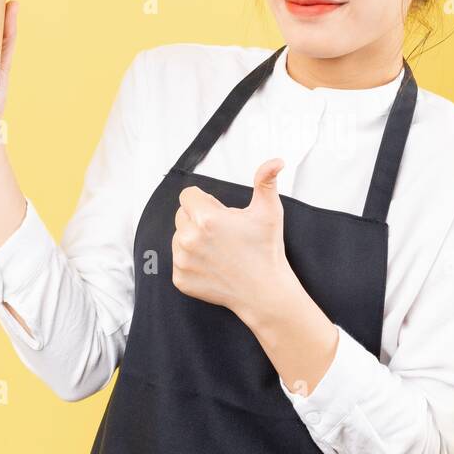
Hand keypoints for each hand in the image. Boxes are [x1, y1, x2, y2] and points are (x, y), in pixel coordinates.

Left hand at [171, 158, 297, 316]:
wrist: (265, 292)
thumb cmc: (266, 250)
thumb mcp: (269, 211)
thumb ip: (266, 180)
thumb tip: (276, 161)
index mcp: (206, 219)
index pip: (188, 195)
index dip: (206, 202)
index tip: (220, 213)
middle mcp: (189, 239)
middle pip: (181, 215)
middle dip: (198, 219)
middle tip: (222, 233)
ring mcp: (183, 261)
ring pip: (177, 237)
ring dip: (192, 239)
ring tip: (218, 249)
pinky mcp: (180, 279)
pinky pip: (178, 261)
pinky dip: (191, 262)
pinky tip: (212, 265)